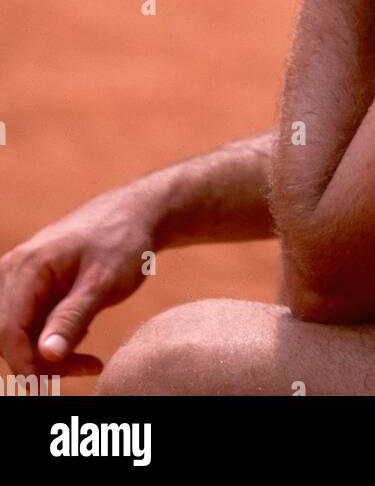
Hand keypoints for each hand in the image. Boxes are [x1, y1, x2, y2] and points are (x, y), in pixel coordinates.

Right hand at [0, 192, 155, 378]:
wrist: (136, 214)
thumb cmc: (123, 242)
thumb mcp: (104, 282)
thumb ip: (73, 317)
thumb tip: (44, 357)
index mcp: (28, 266)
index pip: (7, 329)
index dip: (25, 363)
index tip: (52, 385)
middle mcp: (15, 269)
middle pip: (8, 334)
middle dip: (39, 362)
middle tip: (85, 366)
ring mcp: (21, 276)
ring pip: (18, 332)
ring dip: (46, 353)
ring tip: (88, 355)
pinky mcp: (32, 285)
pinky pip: (29, 323)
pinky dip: (51, 338)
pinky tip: (82, 334)